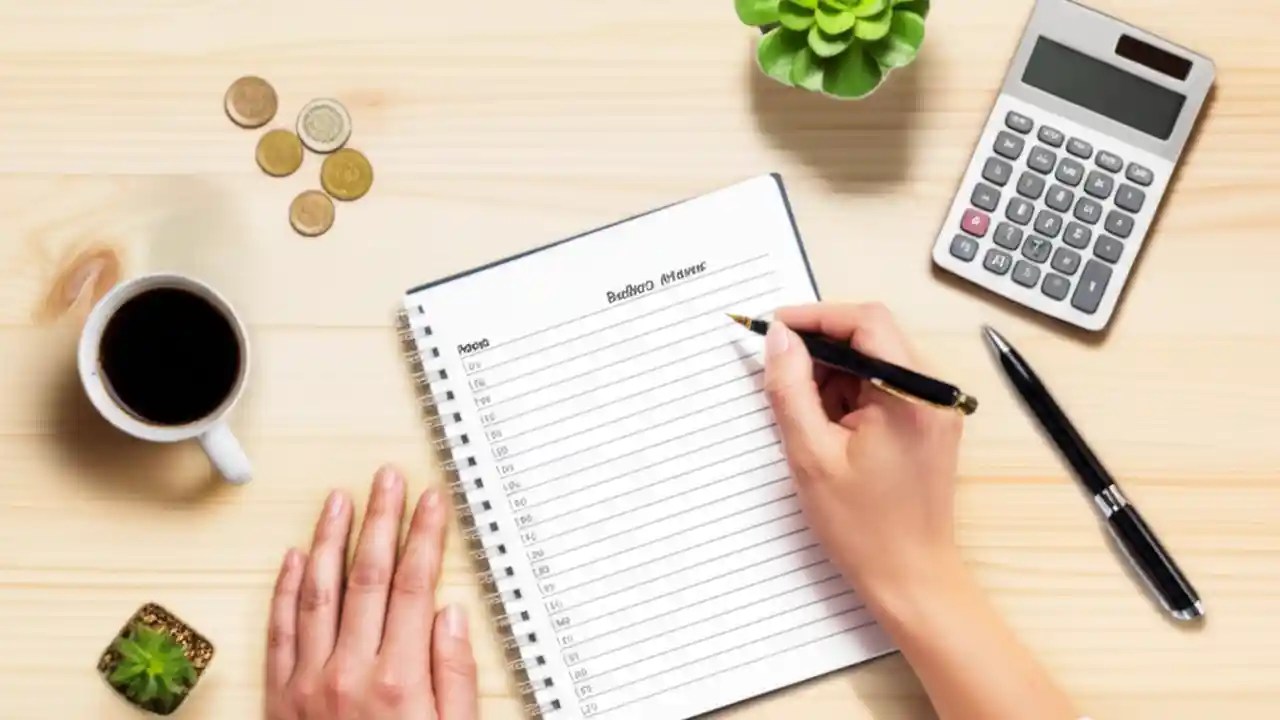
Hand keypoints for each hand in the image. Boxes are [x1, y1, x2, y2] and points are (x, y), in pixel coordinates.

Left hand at [266, 466, 477, 719]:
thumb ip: (454, 677)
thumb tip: (449, 616)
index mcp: (398, 680)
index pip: (414, 585)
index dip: (424, 536)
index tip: (430, 502)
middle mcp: (348, 673)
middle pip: (366, 576)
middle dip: (379, 519)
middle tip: (385, 479)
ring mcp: (307, 684)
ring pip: (315, 591)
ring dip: (327, 539)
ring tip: (339, 500)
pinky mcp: (279, 699)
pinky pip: (279, 630)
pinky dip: (283, 589)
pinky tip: (292, 559)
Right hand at [762, 303, 964, 609]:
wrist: (911, 577)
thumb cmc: (865, 528)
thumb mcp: (811, 455)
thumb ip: (790, 389)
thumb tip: (779, 340)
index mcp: (910, 394)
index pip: (865, 321)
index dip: (815, 317)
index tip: (776, 329)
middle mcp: (932, 391)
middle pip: (871, 336)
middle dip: (820, 351)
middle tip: (780, 376)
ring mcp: (934, 406)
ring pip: (874, 360)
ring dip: (833, 376)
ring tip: (808, 421)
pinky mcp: (927, 421)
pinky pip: (882, 386)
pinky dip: (849, 395)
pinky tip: (828, 430)